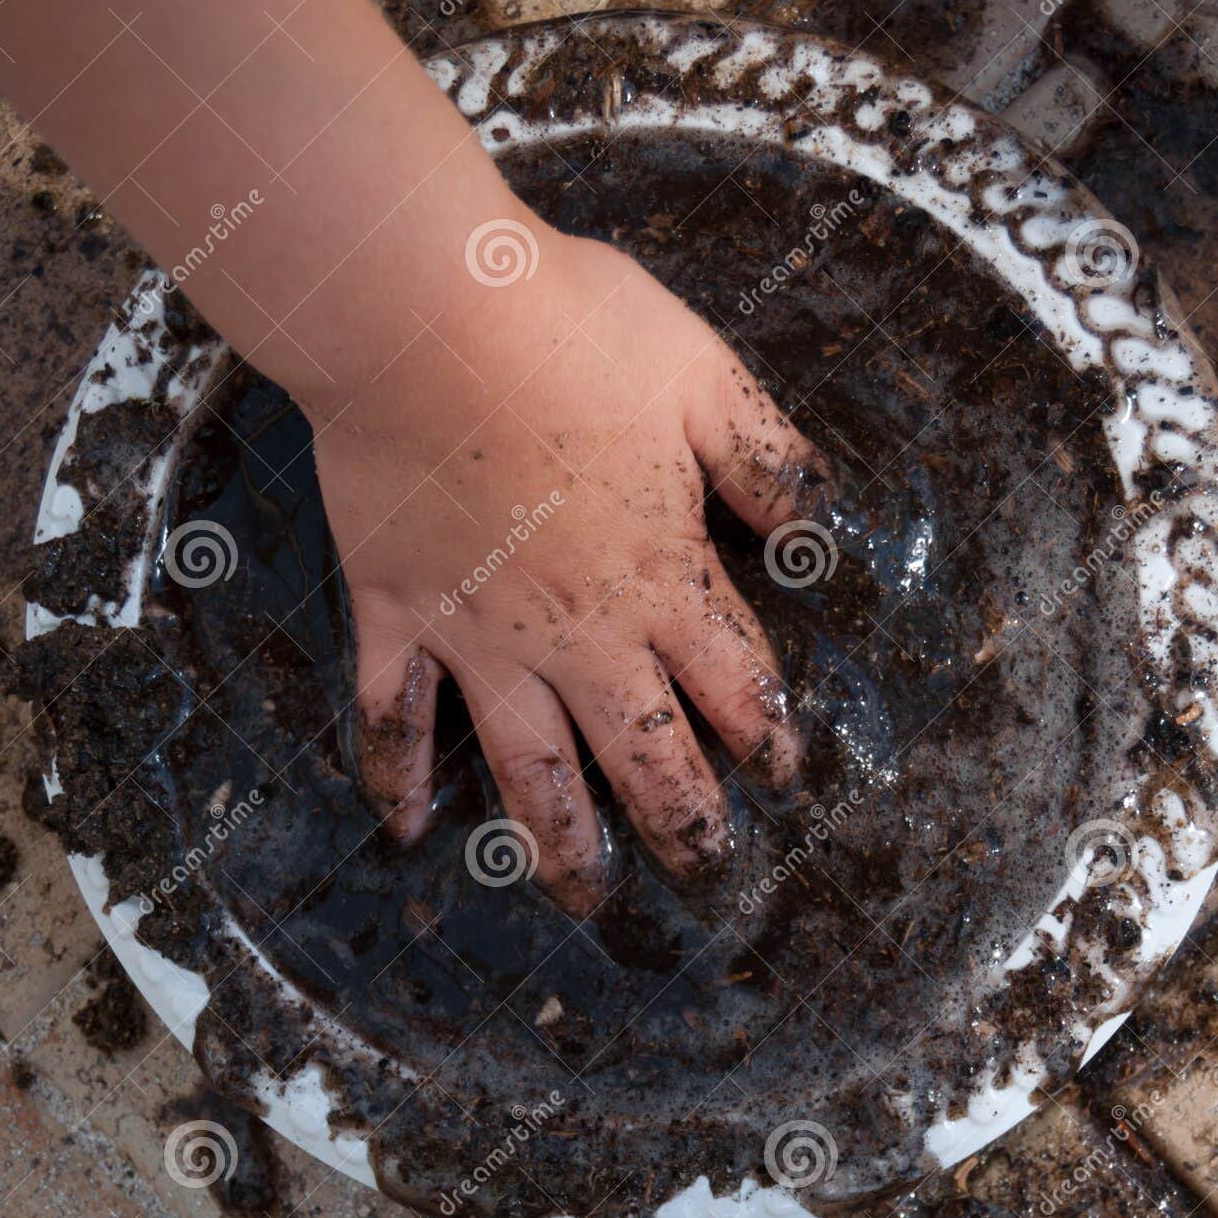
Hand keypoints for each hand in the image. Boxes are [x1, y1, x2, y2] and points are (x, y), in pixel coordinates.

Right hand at [310, 221, 824, 914]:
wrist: (423, 315)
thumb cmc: (571, 331)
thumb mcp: (703, 376)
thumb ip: (768, 460)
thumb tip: (823, 528)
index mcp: (662, 578)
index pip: (737, 685)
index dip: (769, 737)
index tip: (784, 776)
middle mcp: (579, 633)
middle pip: (645, 756)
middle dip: (684, 821)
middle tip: (704, 874)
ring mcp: (482, 637)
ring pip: (530, 767)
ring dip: (562, 841)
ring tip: (583, 902)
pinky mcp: (400, 615)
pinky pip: (393, 715)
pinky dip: (394, 775)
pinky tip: (405, 831)